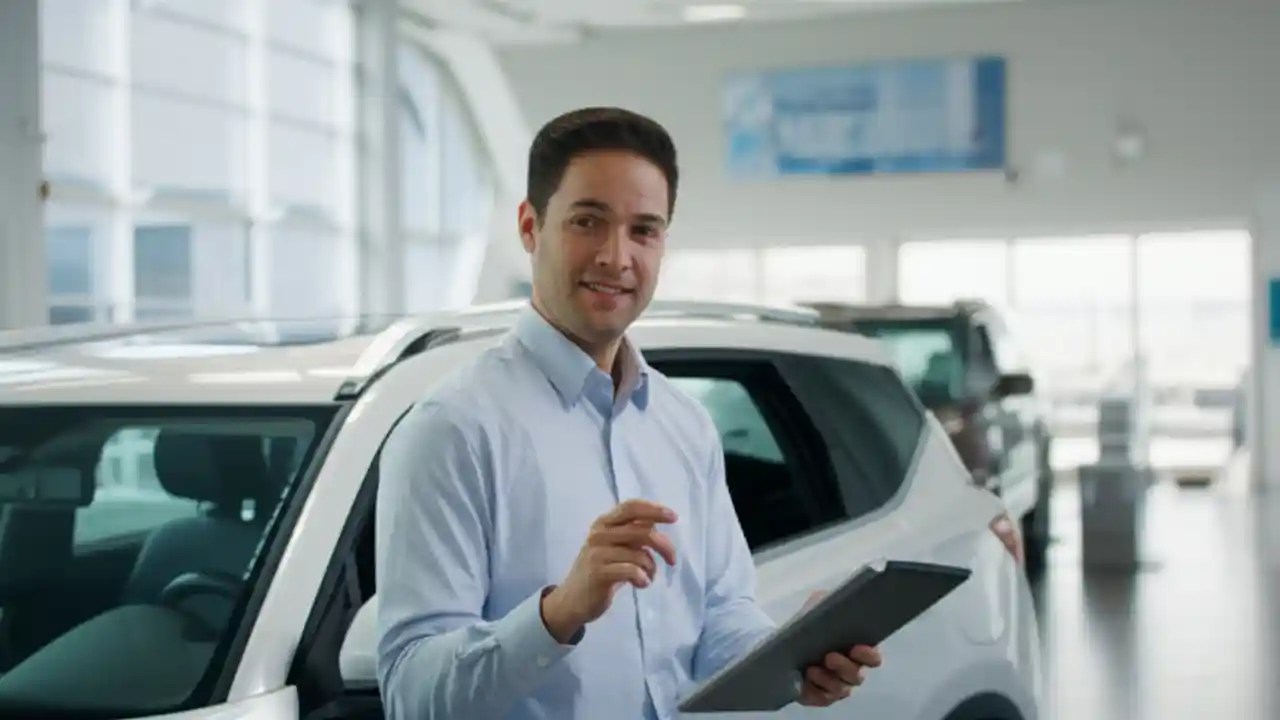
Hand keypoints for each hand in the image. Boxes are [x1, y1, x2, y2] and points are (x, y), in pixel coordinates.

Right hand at [541, 499, 677, 642]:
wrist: (572, 600)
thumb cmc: (600, 571)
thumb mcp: (615, 547)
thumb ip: (632, 534)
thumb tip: (658, 524)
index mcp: (604, 523)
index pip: (631, 507)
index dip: (654, 510)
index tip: (674, 517)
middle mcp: (599, 533)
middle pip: (642, 531)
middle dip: (664, 546)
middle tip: (672, 561)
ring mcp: (597, 552)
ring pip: (640, 555)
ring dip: (651, 568)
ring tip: (647, 577)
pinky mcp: (598, 572)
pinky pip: (633, 571)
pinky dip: (643, 579)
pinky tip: (640, 584)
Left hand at [795, 590, 882, 706]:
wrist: (785, 642)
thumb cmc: (809, 625)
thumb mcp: (817, 607)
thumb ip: (828, 601)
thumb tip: (836, 596)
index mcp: (858, 651)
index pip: (873, 658)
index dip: (868, 655)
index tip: (857, 647)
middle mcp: (851, 671)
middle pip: (856, 676)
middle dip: (845, 667)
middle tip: (829, 656)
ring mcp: (836, 686)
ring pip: (840, 689)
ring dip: (828, 680)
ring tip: (812, 668)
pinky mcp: (818, 696)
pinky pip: (821, 699)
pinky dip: (815, 691)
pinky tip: (806, 680)